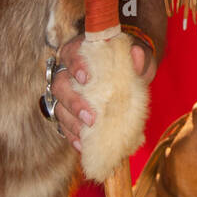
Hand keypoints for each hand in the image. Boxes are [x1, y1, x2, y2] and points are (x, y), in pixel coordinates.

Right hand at [51, 32, 157, 152]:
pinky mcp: (68, 113)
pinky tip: (82, 145)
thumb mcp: (137, 56)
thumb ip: (137, 56)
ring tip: (87, 134)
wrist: (130, 75)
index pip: (71, 54)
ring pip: (59, 108)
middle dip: (73, 103)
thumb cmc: (129, 62)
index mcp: (79, 52)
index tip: (85, 78)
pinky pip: (64, 125)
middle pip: (60, 86)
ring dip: (72, 123)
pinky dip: (72, 135)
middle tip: (91, 117)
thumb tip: (136, 54)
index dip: (75, 66)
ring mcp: (66, 94)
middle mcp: (67, 72)